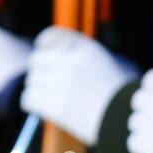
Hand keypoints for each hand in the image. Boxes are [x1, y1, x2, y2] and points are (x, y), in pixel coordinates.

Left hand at [20, 27, 139, 144]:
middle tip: (50, 79)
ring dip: (38, 87)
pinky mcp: (51, 104)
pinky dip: (34, 102)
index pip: (49, 36)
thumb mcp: (114, 61)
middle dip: (40, 69)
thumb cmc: (124, 90)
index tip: (47, 53)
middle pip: (36, 59)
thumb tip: (73, 55)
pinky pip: (28, 98)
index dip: (44, 45)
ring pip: (31, 80)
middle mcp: (67, 61)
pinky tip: (47, 106)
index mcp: (83, 47)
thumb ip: (90, 55)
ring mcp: (58, 82)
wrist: (123, 116)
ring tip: (52, 95)